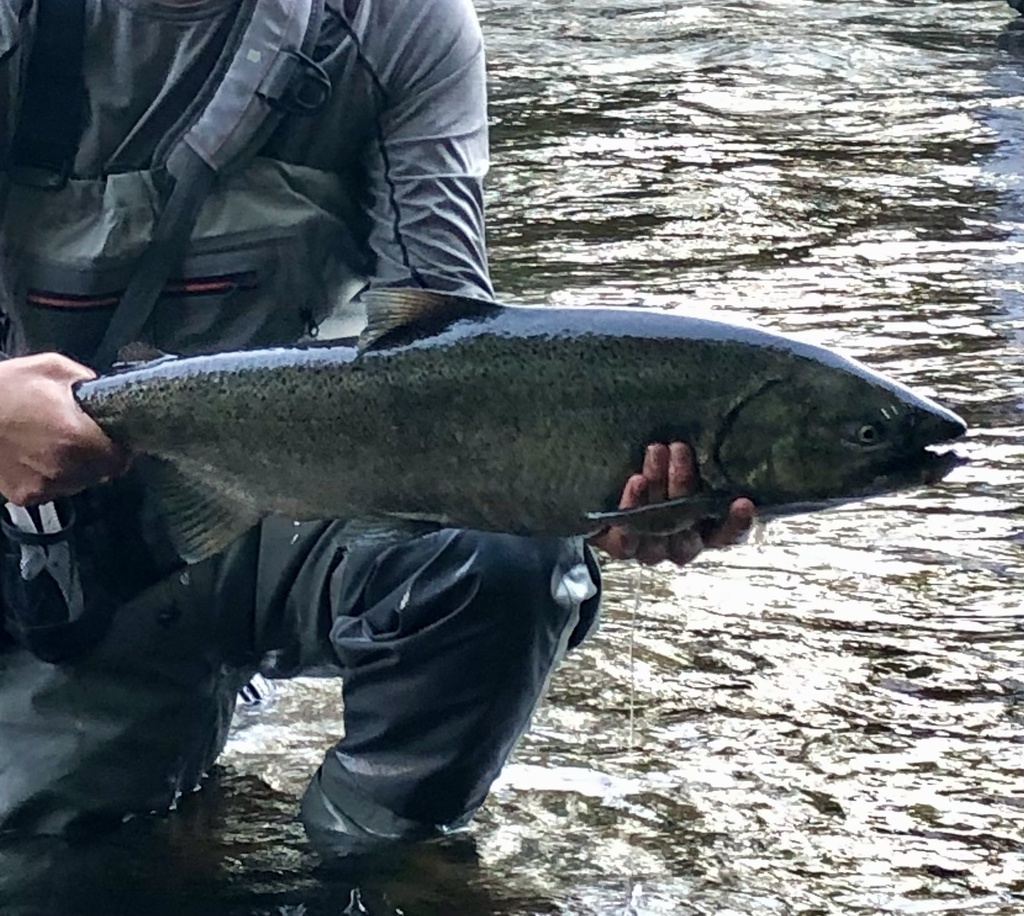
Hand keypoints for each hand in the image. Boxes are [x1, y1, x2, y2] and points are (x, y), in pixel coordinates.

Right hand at [0, 353, 127, 505]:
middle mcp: (63, 466)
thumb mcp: (53, 368)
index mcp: (77, 437)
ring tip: (59, 445)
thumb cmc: (3, 389)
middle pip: (102, 472)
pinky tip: (40, 456)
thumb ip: (88, 381)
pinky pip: (54, 490)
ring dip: (78, 468)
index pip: (121, 459)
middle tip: (86, 438)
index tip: (118, 440)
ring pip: (79, 483)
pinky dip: (54, 477)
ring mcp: (43, 484)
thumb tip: (104, 390)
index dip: (123, 449)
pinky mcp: (25, 494)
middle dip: (101, 456)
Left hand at [589, 442, 754, 566]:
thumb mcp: (676, 468)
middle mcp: (678, 545)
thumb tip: (712, 426)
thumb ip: (696, 462)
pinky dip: (633, 508)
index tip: (745, 502)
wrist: (599, 498)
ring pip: (657, 527)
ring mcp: (649, 550)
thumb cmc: (654, 476)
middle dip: (683, 483)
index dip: (737, 523)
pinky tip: (636, 481)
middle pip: (687, 526)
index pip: (726, 535)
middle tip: (680, 447)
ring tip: (656, 451)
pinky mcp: (620, 548)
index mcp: (701, 532)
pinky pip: (626, 539)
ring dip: (658, 487)